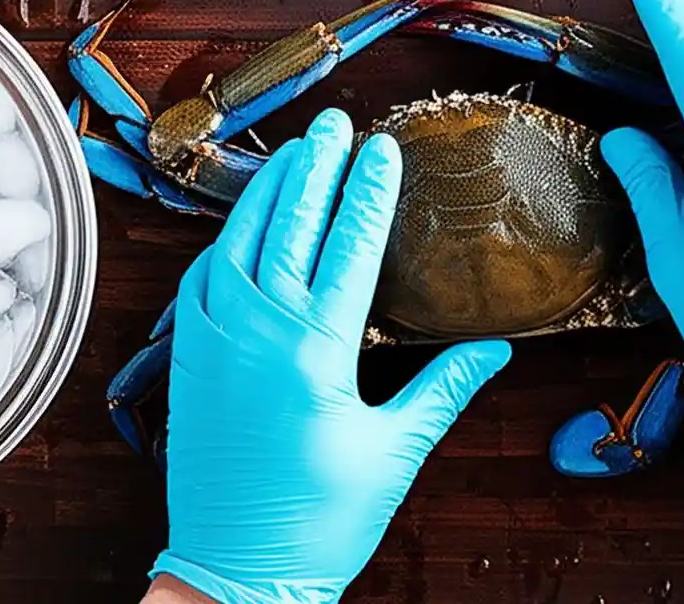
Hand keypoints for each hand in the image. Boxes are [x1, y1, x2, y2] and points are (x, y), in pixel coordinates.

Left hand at [150, 111, 510, 602]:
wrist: (236, 572)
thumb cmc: (321, 520)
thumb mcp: (395, 452)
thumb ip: (443, 388)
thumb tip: (494, 347)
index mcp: (318, 351)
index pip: (351, 247)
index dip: (370, 191)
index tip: (383, 147)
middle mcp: (260, 333)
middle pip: (291, 226)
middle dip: (317, 168)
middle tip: (336, 124)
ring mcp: (215, 342)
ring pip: (238, 243)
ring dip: (267, 192)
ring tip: (293, 152)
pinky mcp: (188, 361)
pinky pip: (201, 281)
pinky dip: (224, 241)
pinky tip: (242, 225)